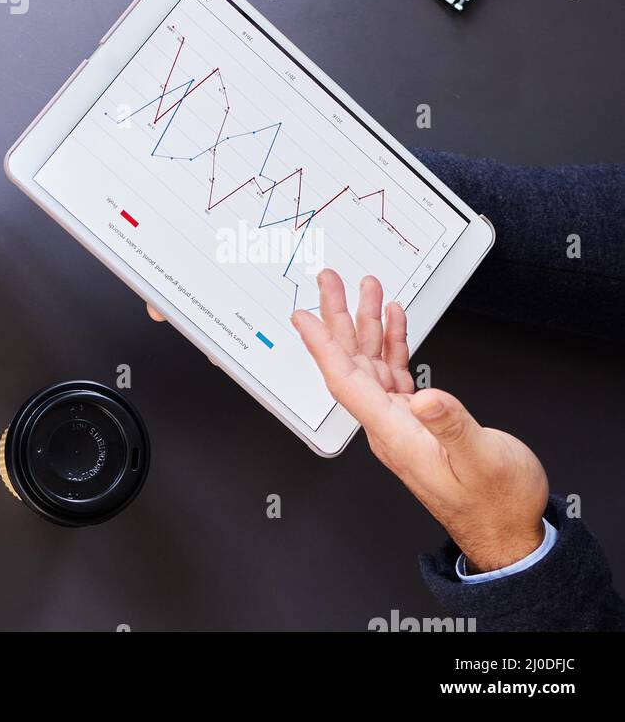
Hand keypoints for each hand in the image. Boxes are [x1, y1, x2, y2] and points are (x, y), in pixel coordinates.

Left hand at [293, 270, 548, 572]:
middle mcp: (389, 425)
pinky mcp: (418, 420)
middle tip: (330, 282)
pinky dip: (392, 344)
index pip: (346, 382)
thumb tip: (426, 398)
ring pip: (372, 363)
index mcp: (395, 434)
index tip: (303, 317)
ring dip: (367, 324)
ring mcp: (402, 422)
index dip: (322, 347)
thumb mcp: (484, 461)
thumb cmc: (496, 503)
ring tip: (366, 289)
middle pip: (351, 363)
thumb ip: (453, 427)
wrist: (509, 531)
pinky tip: (393, 321)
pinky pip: (394, 373)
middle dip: (338, 318)